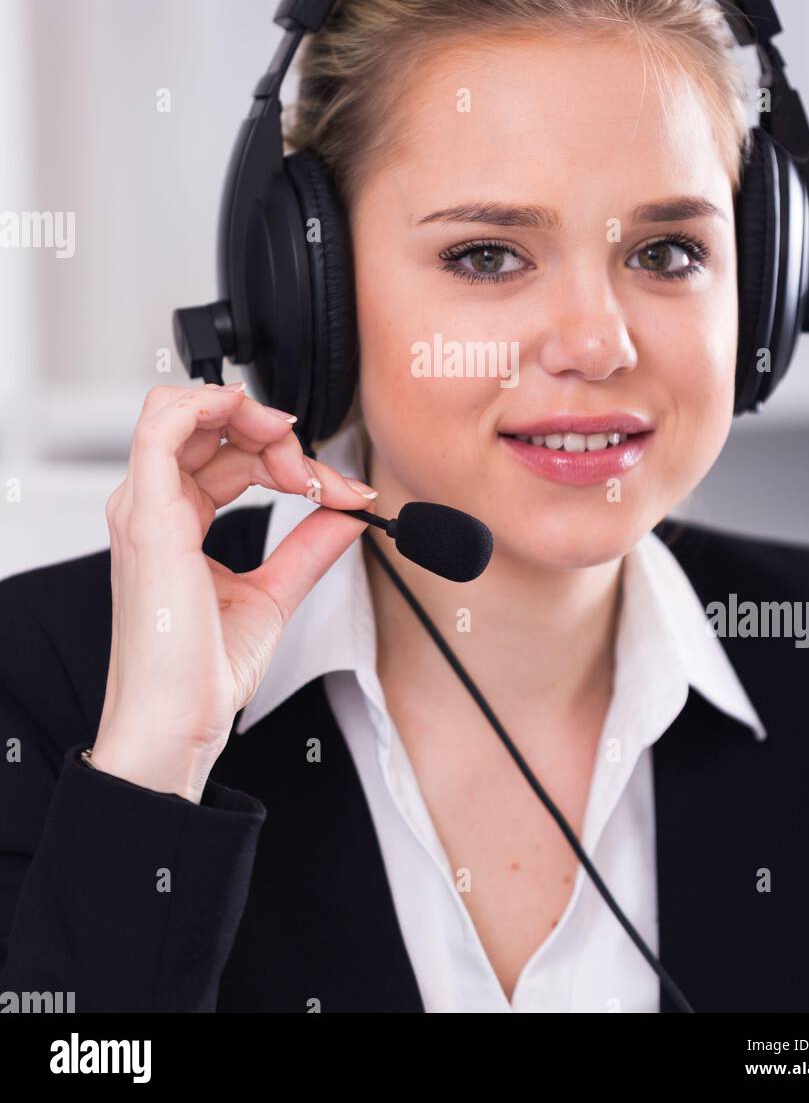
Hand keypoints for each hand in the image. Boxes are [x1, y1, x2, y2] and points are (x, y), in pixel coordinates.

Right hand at [93, 383, 375, 799]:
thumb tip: (349, 513)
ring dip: (251, 417)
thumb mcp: (274, 593)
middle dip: (277, 437)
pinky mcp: (149, 516)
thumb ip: (309, 546)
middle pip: (212, 427)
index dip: (289, 459)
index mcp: (175, 519)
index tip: (340, 491)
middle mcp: (154, 506)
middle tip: (321, 482)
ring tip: (294, 455)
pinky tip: (253, 416)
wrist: (181, 719)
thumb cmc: (204, 670)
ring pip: (186, 412)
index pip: (230, 455)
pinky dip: (209, 403)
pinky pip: (162, 427)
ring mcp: (145, 507)